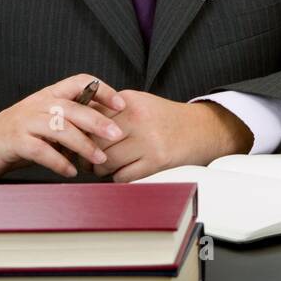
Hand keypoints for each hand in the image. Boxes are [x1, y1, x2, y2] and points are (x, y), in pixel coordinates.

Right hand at [0, 74, 126, 179]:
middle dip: (99, 121)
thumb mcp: (45, 123)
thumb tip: (106, 131)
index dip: (103, 90)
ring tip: (99, 160)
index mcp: (49, 95)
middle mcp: (38, 104)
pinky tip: (71, 171)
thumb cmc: (16, 136)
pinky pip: (41, 150)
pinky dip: (59, 161)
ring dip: (83, 145)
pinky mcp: (14, 140)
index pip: (80, 81)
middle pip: (74, 107)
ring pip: (60, 128)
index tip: (122, 105)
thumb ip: (70, 123)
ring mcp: (25, 121)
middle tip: (117, 135)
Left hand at [87, 90, 253, 181]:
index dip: (81, 134)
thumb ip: (111, 111)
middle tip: (88, 161)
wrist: (201, 129)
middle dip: (88, 156)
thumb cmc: (166, 119)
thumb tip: (79, 127)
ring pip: (105, 162)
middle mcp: (137, 119)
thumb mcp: (139, 104)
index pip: (91, 120)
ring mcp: (148, 140)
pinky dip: (118, 178)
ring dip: (101, 169)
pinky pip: (122, 177)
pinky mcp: (156, 161)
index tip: (78, 143)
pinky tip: (125, 172)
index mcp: (130, 101)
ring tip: (106, 167)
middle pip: (95, 142)